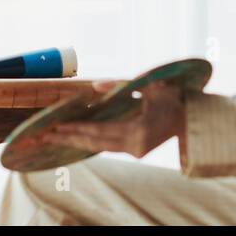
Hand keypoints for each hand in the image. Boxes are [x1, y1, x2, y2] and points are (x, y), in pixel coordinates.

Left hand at [35, 81, 185, 159]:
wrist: (190, 118)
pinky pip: (106, 147)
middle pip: (95, 142)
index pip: (101, 130)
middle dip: (69, 137)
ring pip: (99, 147)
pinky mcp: (134, 151)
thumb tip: (96, 85)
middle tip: (44, 134)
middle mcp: (135, 146)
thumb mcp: (150, 86)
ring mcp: (134, 151)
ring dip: (76, 141)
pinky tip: (74, 138)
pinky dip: (89, 141)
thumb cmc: (172, 97)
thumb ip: (122, 84)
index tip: (57, 125)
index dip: (78, 127)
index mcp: (139, 130)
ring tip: (53, 137)